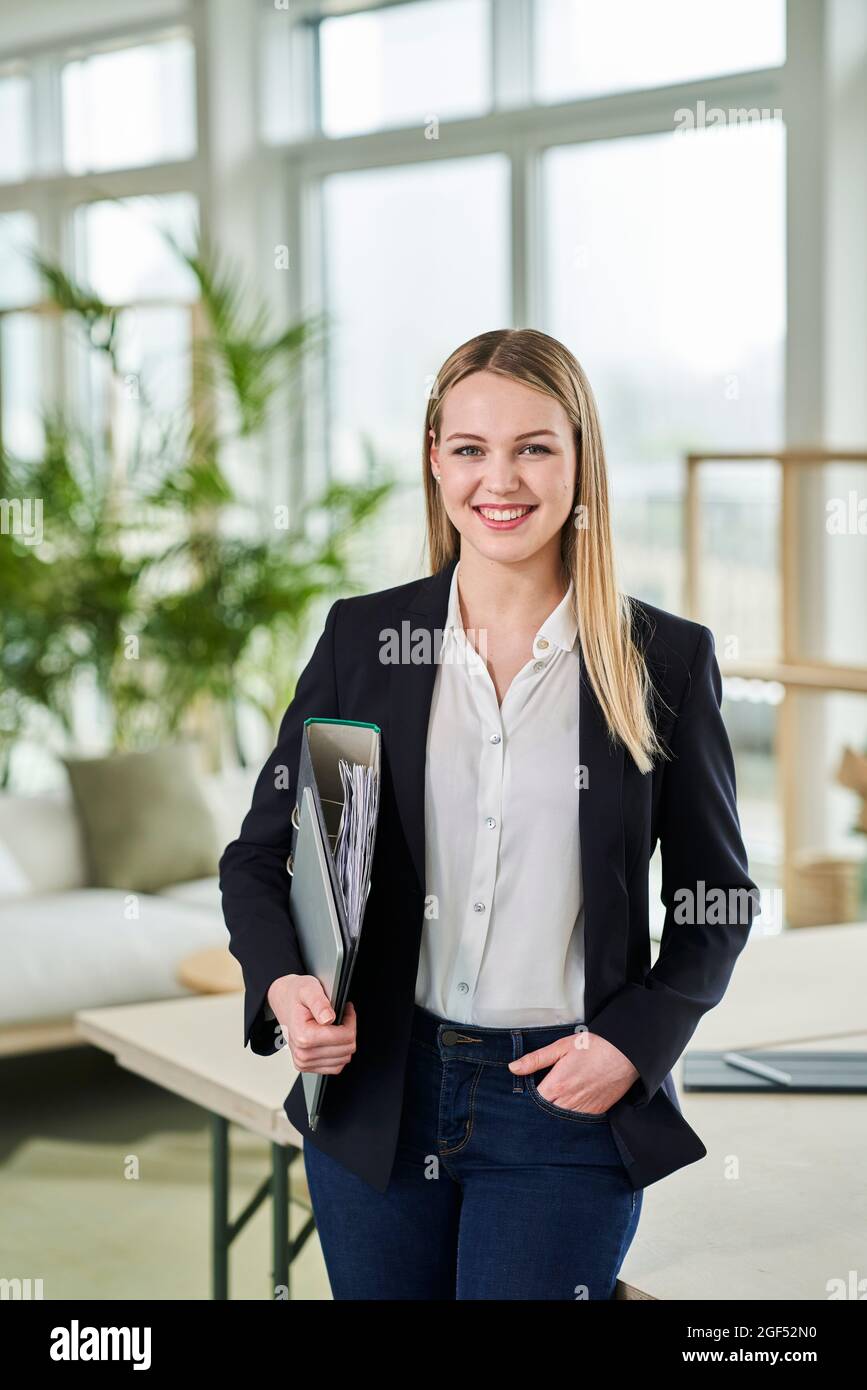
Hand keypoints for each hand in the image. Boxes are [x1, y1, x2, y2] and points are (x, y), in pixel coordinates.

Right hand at [268, 974, 356, 1075]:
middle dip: (349, 1030)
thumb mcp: (308, 989)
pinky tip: (332, 1038)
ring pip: (343, 1059)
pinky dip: (339, 1053)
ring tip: (335, 1025)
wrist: (283, 1001)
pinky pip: (335, 1067)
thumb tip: (328, 1018)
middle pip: (347, 1050)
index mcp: (304, 1037)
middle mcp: (303, 1054)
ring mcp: (304, 1062)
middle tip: (341, 1015)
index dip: (351, 1020)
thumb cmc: (295, 995)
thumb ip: (319, 1003)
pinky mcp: (307, 1066)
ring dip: (344, 1042)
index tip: (346, 1009)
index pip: (346, 1037)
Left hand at [508, 1030, 639, 1112]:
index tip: (523, 1096)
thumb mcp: (561, 1047)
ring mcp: (583, 1110)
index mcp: (556, 1085)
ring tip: (552, 1105)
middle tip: (537, 1102)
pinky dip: (570, 1117)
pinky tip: (568, 1108)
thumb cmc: (593, 1047)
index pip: (532, 1102)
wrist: (624, 1054)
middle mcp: (568, 1102)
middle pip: (544, 1115)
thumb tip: (513, 1068)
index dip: (526, 1100)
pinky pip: (578, 1121)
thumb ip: (535, 1059)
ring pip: (560, 1121)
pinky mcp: (596, 1113)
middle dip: (538, 1110)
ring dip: (554, 1115)